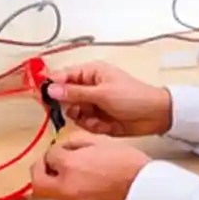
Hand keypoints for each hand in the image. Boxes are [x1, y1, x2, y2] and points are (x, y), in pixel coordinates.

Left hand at [29, 131, 151, 199]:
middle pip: (37, 182)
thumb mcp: (99, 141)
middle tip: (49, 164)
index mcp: (71, 165)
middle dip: (39, 170)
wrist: (145, 188)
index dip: (55, 150)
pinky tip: (84, 184)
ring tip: (71, 173)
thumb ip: (75, 142)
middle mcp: (67, 187)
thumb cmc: (128, 163)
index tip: (63, 150)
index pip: (49, 156)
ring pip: (51, 194)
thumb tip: (63, 147)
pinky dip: (69, 192)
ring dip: (54, 182)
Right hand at [46, 62, 171, 136]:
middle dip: (69, 106)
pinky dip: (92, 126)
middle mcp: (88, 87)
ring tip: (97, 117)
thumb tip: (51, 88)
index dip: (51, 86)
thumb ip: (75, 92)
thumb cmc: (134, 97)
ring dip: (83, 117)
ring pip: (72, 112)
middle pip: (64, 96)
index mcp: (90, 73)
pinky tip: (106, 124)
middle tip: (78, 110)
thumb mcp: (102, 93)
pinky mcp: (96, 118)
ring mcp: (92, 103)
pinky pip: (83, 124)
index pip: (62, 76)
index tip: (43, 96)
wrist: (155, 116)